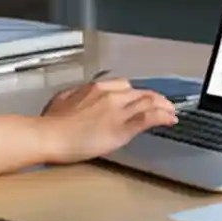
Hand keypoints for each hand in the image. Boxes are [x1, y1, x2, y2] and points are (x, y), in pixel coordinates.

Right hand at [39, 78, 176, 163]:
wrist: (50, 134)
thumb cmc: (51, 122)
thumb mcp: (63, 99)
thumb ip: (77, 96)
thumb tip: (81, 97)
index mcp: (96, 87)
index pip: (124, 86)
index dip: (136, 93)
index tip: (139, 98)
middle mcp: (110, 94)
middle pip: (139, 93)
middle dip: (154, 98)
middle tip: (162, 104)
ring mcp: (118, 111)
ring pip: (148, 103)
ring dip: (163, 106)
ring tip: (171, 111)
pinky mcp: (122, 128)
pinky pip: (148, 118)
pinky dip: (162, 117)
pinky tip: (170, 119)